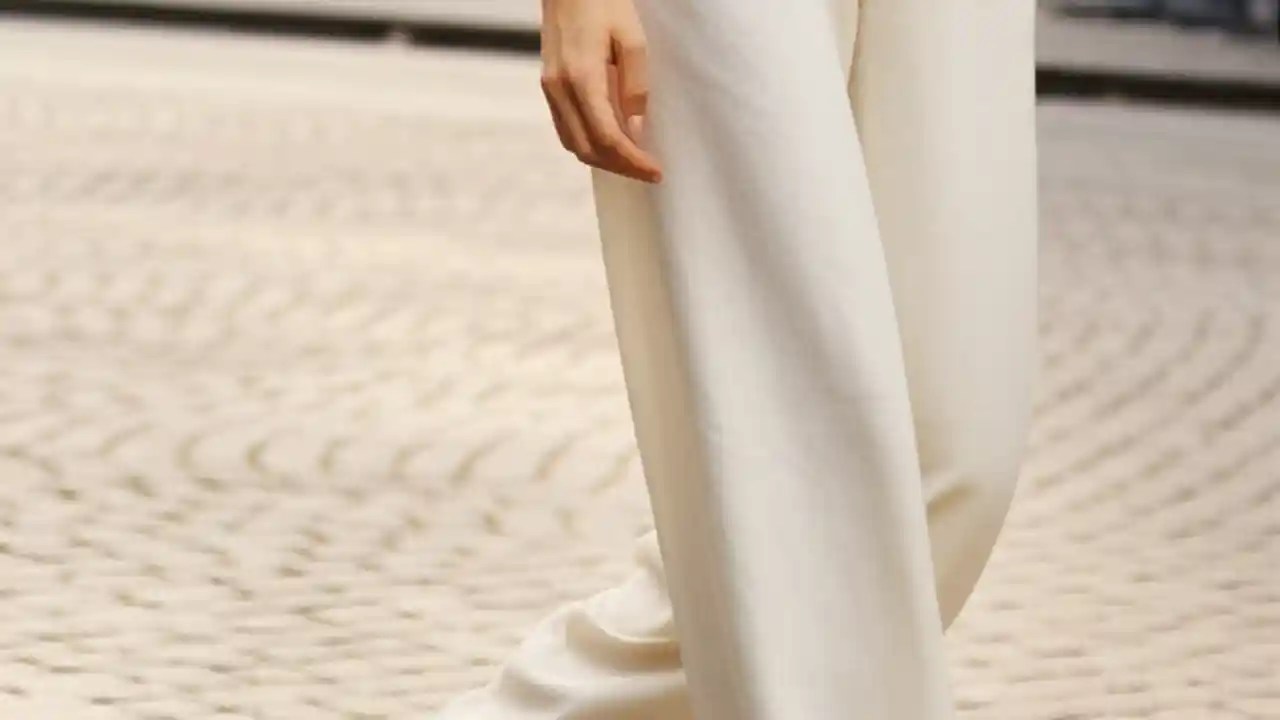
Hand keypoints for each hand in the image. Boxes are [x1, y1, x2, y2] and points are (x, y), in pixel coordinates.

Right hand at [540, 0, 662, 182]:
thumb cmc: (604, 2)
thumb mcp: (633, 40)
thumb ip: (634, 88)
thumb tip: (635, 132)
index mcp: (581, 77)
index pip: (608, 137)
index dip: (633, 161)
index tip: (655, 172)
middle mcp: (559, 88)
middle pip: (588, 149)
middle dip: (620, 167)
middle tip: (648, 171)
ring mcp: (550, 88)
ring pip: (573, 144)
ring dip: (603, 160)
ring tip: (632, 161)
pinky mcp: (549, 85)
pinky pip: (566, 129)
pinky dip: (589, 143)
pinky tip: (610, 141)